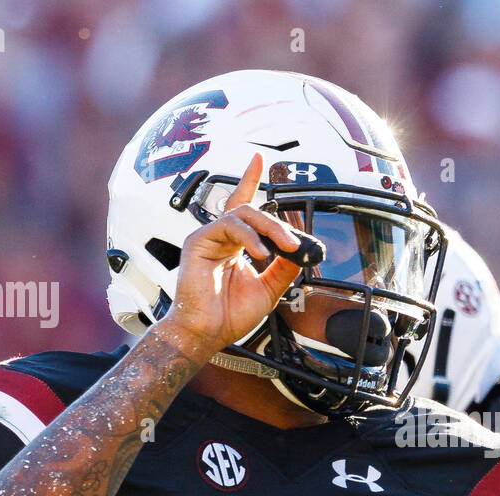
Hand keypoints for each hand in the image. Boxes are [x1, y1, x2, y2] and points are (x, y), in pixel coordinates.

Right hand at [165, 153, 305, 353]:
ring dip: (269, 229)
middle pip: (250, 211)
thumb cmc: (230, 315)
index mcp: (235, 245)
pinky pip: (228, 225)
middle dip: (277, 224)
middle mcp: (220, 238)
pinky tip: (260, 254)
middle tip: (294, 243)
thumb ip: (284, 268)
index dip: (249, 180)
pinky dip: (249, 237)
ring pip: (242, 215)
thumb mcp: (269, 289)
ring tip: (281, 249)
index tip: (258, 159)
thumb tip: (302, 251)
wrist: (208, 333)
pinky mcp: (198, 241)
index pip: (243, 207)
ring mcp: (208, 238)